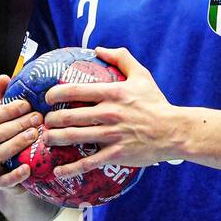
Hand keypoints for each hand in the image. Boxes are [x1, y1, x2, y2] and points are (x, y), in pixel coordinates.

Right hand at [0, 74, 43, 192]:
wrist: (12, 175)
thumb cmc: (9, 139)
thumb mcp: (6, 120)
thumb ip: (3, 100)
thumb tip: (3, 77)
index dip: (4, 111)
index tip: (26, 104)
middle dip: (15, 125)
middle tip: (37, 118)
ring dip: (16, 144)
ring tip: (35, 135)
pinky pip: (3, 180)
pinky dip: (15, 175)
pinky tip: (28, 168)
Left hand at [41, 46, 181, 178]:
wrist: (174, 131)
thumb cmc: (156, 103)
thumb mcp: (141, 75)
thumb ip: (121, 57)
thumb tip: (99, 49)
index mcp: (112, 93)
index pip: (75, 91)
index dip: (55, 93)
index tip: (48, 98)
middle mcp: (108, 114)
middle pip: (69, 116)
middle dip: (51, 120)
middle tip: (45, 121)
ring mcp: (111, 135)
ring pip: (73, 137)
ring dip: (54, 139)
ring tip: (46, 139)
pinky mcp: (116, 154)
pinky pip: (88, 162)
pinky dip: (71, 168)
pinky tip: (59, 171)